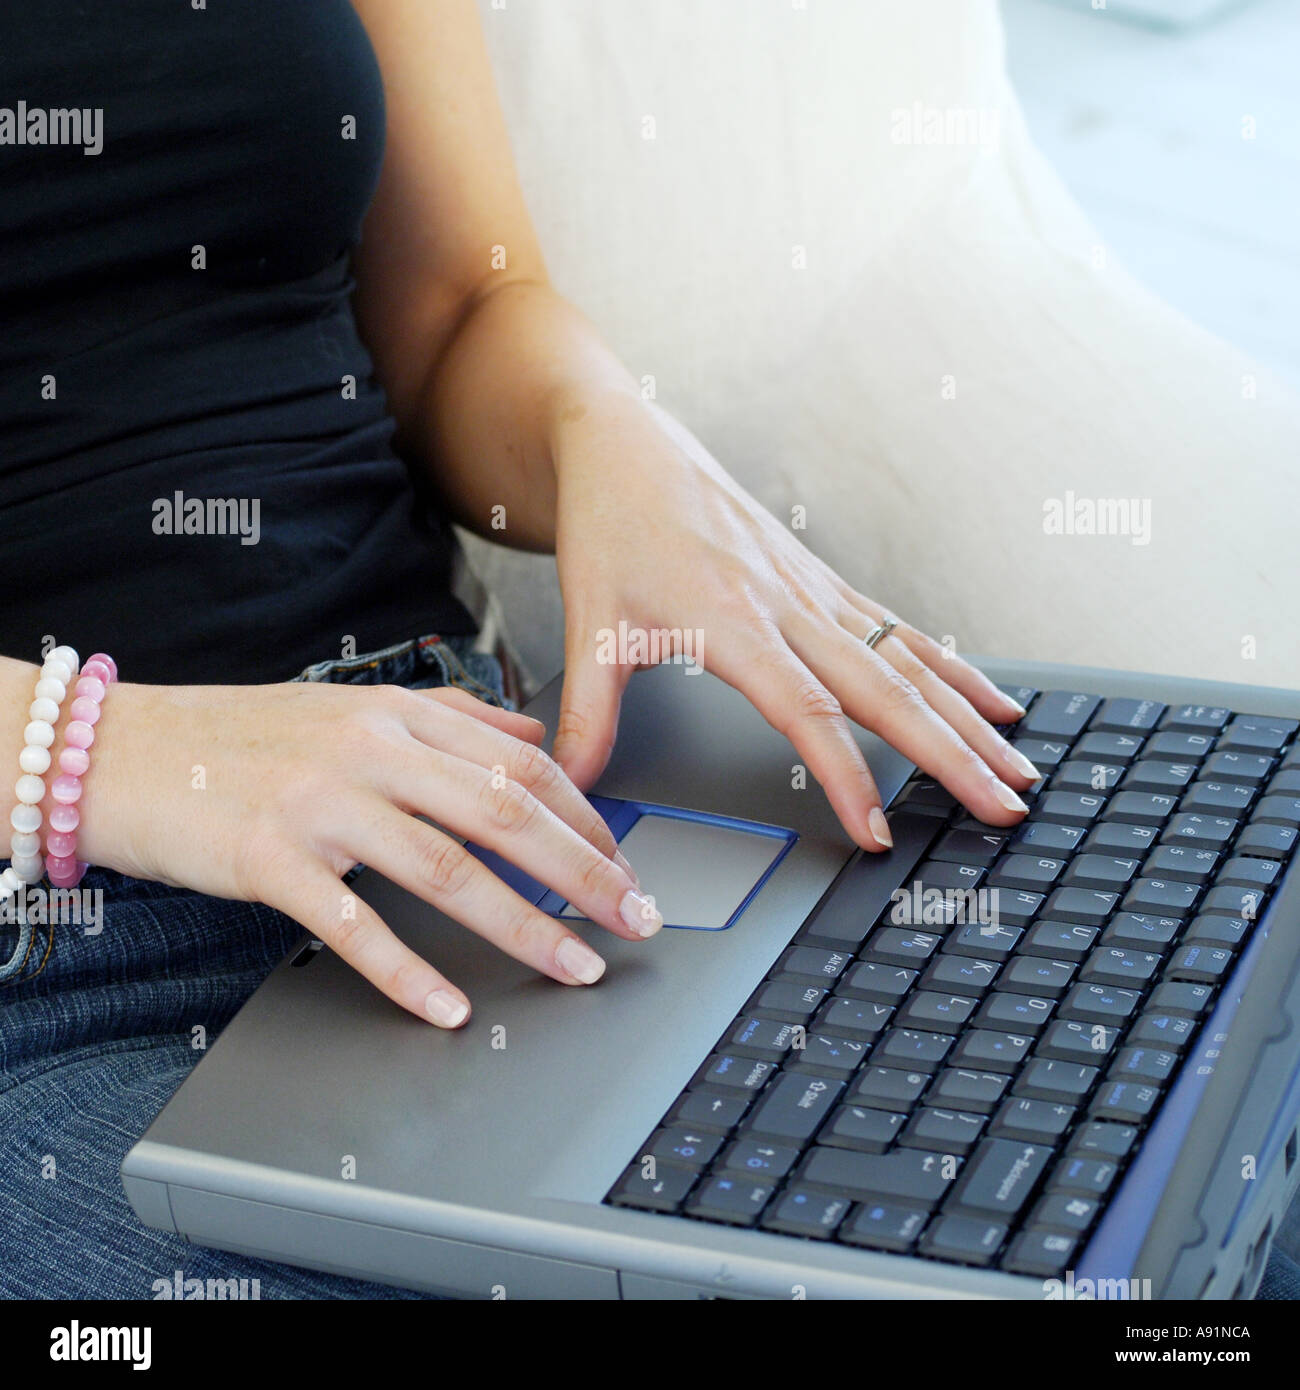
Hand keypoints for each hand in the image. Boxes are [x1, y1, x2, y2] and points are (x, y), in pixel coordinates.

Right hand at [79, 681, 661, 1025]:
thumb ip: (452, 719)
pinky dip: (407, 972)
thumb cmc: (248, 737)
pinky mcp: (270, 858)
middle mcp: (372, 752)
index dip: (586, 819)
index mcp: (402, 716)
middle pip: (506, 815)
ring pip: (448, 870)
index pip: (523, 766)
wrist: (128, 749)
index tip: (626, 862)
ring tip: (578, 964)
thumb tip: (532, 737)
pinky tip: (450, 1008)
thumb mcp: (358, 708)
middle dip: (585, 872)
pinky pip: (353, 926)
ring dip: (525, 926)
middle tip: (636, 917)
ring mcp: (322, 804)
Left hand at [549, 391, 1038, 848]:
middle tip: (1002, 810)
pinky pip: (905, 631)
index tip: (877, 831)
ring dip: (970, 718)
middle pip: (888, 690)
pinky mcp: (825, 581)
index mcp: (734, 620)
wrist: (626, 442)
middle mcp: (790, 605)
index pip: (806, 712)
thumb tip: (574, 784)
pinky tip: (996, 701)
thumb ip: (587, 713)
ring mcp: (817, 591)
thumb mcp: (589, 624)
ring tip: (1020, 769)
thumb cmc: (610, 526)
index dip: (845, 774)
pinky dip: (955, 671)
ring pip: (911, 662)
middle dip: (952, 756)